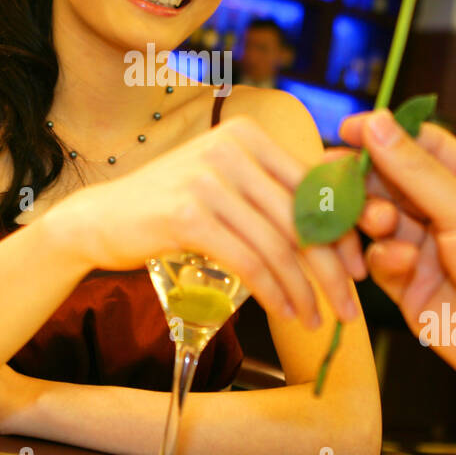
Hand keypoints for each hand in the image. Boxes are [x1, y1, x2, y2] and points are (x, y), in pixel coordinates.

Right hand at [53, 114, 366, 329]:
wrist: (99, 220)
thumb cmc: (168, 208)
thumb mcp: (224, 185)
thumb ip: (270, 193)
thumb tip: (338, 225)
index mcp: (247, 135)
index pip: (312, 186)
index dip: (342, 231)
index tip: (356, 269)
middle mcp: (231, 148)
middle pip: (301, 217)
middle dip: (332, 268)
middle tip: (350, 305)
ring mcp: (209, 179)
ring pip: (279, 244)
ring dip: (305, 289)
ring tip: (316, 319)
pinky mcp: (190, 214)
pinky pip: (251, 261)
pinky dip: (275, 293)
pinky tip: (286, 313)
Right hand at [339, 109, 455, 400]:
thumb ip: (415, 169)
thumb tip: (377, 122)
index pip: (422, 144)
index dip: (384, 134)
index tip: (348, 129)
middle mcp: (450, 213)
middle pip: (393, 181)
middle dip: (368, 180)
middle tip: (340, 179)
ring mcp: (429, 250)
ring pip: (380, 220)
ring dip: (372, 217)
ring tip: (379, 223)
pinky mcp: (412, 286)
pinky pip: (381, 261)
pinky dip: (382, 257)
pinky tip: (399, 262)